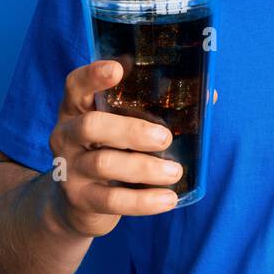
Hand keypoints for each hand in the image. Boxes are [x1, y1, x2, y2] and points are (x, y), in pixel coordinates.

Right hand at [47, 59, 183, 236]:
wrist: (78, 205)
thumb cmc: (111, 152)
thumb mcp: (121, 128)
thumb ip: (152, 110)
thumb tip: (207, 95)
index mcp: (77, 108)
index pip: (76, 85)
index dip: (93, 75)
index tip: (118, 68)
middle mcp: (66, 135)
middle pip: (91, 125)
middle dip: (131, 130)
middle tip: (165, 138)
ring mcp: (69, 168)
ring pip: (104, 163)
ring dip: (145, 167)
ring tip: (175, 171)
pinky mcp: (80, 199)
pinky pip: (112, 200)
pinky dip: (143, 201)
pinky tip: (168, 199)